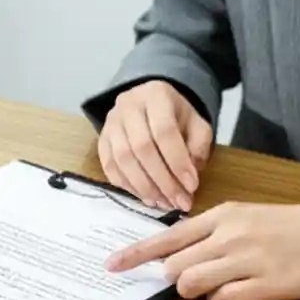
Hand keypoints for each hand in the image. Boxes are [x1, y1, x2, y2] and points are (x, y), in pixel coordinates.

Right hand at [98, 80, 213, 211]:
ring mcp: (110, 123)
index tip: (192, 186)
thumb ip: (198, 147)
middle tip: (178, 201)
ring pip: (123, 160)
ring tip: (163, 203)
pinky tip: (146, 197)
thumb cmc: (176, 116)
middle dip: (162, 180)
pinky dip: (127, 187)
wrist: (150, 105)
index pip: (164, 131)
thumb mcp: (197, 125)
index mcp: (156, 95)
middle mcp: (128, 106)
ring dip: (144, 187)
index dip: (178, 161)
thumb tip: (188, 176)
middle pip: (142, 147)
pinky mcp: (101, 140)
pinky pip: (109, 167)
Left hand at [105, 200, 299, 299]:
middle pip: (175, 266)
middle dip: (175, 280)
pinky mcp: (268, 284)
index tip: (112, 265)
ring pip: (192, 285)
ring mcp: (249, 259)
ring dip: (197, 293)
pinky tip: (240, 294)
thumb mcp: (249, 217)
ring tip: (221, 285)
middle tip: (195, 279)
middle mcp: (231, 234)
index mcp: (224, 215)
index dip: (135, 254)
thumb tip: (176, 257)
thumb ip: (212, 233)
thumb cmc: (295, 227)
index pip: (167, 236)